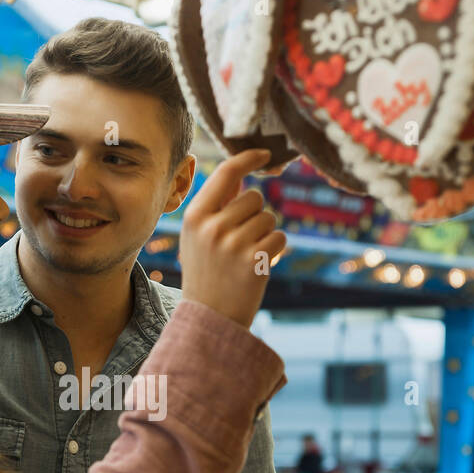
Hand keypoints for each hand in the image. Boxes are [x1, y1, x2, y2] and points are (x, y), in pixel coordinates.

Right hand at [180, 148, 286, 328]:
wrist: (209, 318)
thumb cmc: (206, 273)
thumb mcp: (198, 237)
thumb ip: (216, 206)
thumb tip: (239, 173)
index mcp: (194, 216)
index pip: (226, 172)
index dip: (248, 158)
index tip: (265, 154)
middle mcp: (212, 226)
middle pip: (254, 197)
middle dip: (254, 216)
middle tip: (240, 243)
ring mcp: (233, 243)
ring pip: (268, 218)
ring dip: (264, 235)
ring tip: (246, 257)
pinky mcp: (254, 260)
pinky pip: (279, 238)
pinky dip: (274, 251)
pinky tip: (257, 267)